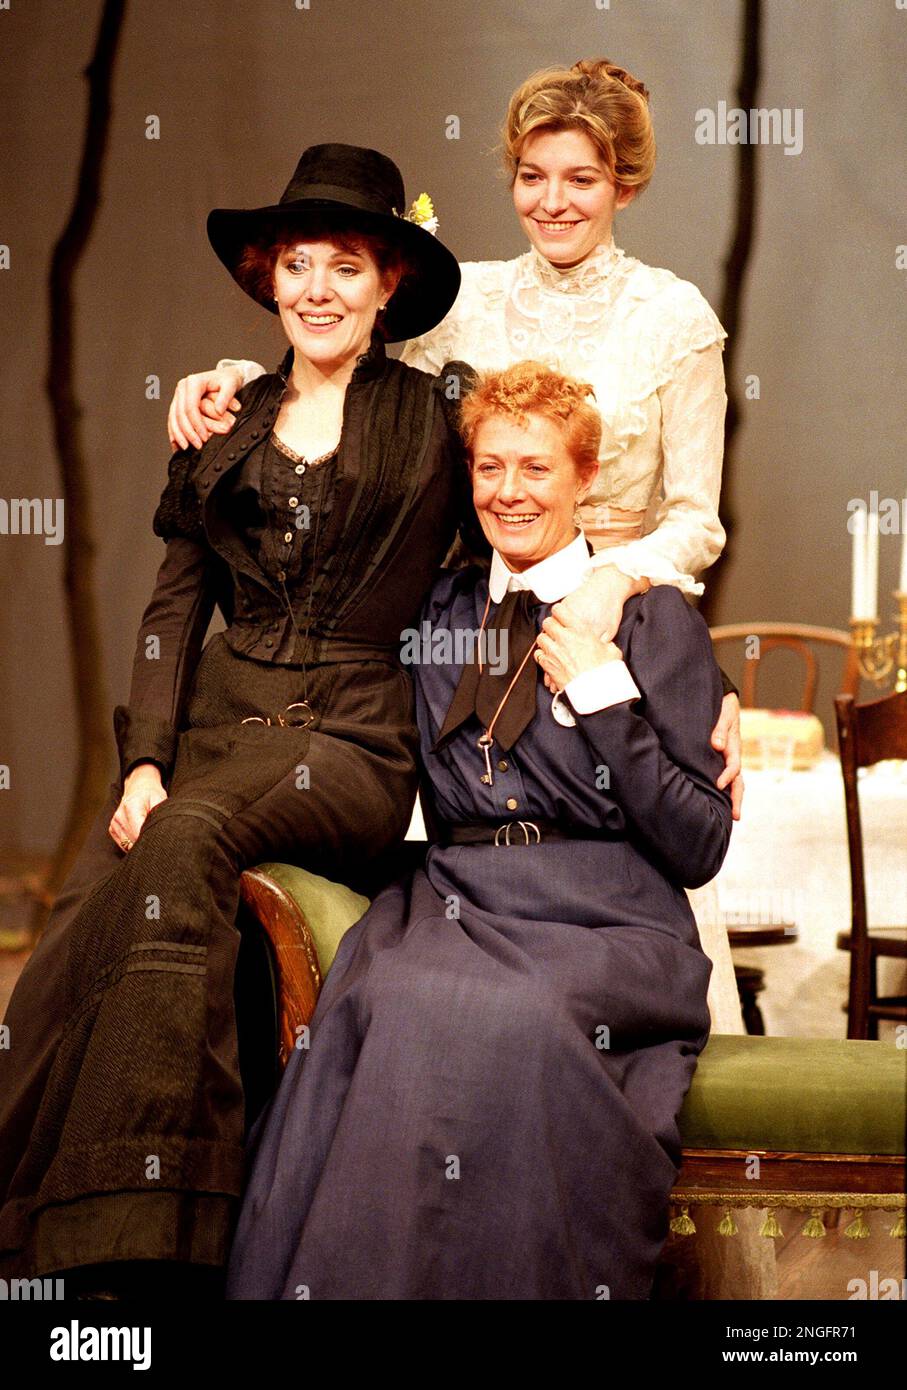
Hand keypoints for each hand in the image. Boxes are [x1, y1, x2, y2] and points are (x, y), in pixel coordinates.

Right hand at [108, 764, 167, 851]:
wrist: (138, 787)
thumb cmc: (151, 794)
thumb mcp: (160, 800)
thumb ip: (158, 816)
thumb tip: (160, 832)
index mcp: (131, 808)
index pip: (138, 835)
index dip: (149, 840)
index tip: (158, 840)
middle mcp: (120, 817)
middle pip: (133, 842)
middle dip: (145, 843)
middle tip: (155, 837)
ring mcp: (114, 823)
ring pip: (127, 845)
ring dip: (138, 844)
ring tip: (147, 833)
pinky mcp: (112, 829)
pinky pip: (123, 844)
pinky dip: (132, 843)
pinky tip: (139, 834)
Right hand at [167, 368, 242, 451]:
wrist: (226, 375)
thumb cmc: (229, 380)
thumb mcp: (232, 385)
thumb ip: (226, 397)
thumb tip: (219, 410)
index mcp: (193, 382)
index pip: (191, 407)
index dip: (197, 425)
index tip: (205, 438)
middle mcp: (183, 387)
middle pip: (180, 414)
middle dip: (189, 432)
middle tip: (198, 446)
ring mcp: (179, 395)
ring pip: (174, 417)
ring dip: (179, 435)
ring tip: (187, 448)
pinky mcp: (178, 402)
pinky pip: (173, 419)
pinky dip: (175, 432)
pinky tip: (177, 444)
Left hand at [542, 565, 641, 690]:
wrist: (595, 692)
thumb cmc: (605, 672)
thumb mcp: (612, 652)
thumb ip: (606, 644)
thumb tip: (605, 644)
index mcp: (580, 631)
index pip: (560, 610)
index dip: (559, 611)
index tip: (561, 614)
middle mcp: (564, 639)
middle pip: (547, 622)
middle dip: (551, 624)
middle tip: (556, 629)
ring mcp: (554, 652)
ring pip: (541, 638)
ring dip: (546, 639)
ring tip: (552, 643)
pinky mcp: (548, 666)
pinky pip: (538, 655)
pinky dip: (542, 655)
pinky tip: (549, 657)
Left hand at [712, 692, 743, 820]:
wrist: (726, 702)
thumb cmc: (723, 707)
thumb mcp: (723, 715)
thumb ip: (720, 729)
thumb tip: (718, 746)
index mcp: (734, 746)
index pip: (733, 766)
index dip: (727, 776)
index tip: (719, 785)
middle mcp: (733, 756)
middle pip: (738, 780)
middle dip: (737, 798)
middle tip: (736, 816)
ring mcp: (729, 759)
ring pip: (735, 781)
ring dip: (734, 797)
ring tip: (733, 816)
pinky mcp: (723, 759)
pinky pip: (727, 777)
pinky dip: (727, 790)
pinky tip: (720, 801)